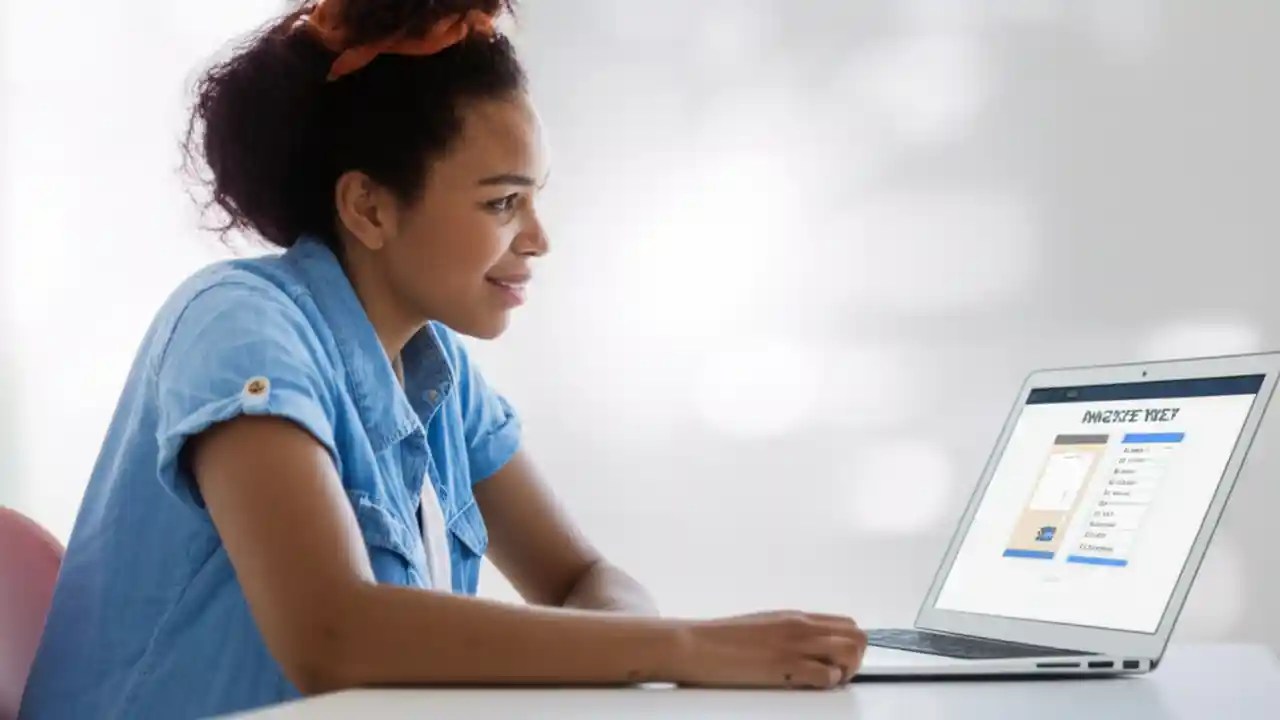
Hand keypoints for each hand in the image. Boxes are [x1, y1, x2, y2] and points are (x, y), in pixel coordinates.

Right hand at [670, 611, 866, 688]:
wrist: (695, 644)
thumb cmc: (721, 640)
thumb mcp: (761, 627)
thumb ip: (787, 633)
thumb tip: (805, 648)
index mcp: (795, 617)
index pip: (845, 624)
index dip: (848, 647)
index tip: (836, 663)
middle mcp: (800, 626)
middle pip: (857, 636)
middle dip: (854, 659)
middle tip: (835, 676)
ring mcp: (794, 645)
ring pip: (850, 652)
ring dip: (845, 672)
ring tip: (824, 682)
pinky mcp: (785, 666)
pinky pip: (827, 676)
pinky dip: (825, 684)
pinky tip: (806, 687)